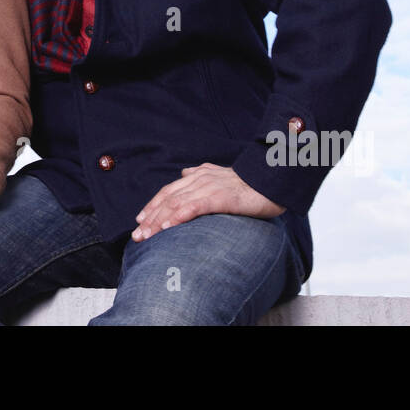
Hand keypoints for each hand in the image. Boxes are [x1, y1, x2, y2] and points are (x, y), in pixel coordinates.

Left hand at [131, 162, 284, 241]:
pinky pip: (194, 207)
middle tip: (137, 236)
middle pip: (168, 199)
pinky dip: (178, 217)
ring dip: (159, 221)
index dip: (153, 205)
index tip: (140, 220)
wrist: (272, 179)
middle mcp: (200, 179)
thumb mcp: (221, 175)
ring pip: (176, 204)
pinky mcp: (220, 197)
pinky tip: (167, 228)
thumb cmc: (250, 183)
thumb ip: (202, 174)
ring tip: (147, 236)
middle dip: (150, 218)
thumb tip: (185, 173)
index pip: (169, 191)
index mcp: (199, 175)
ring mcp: (209, 187)